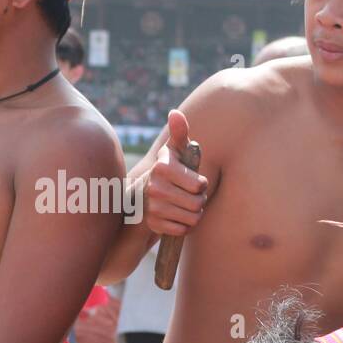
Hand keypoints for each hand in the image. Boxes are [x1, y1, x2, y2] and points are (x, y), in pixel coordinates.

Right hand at [144, 110, 207, 236]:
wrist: (142, 200)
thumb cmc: (168, 172)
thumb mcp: (173, 152)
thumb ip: (179, 132)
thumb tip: (175, 113)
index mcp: (162, 167)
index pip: (200, 185)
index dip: (201, 185)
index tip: (193, 182)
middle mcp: (154, 186)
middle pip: (198, 203)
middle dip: (198, 202)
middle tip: (189, 196)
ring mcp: (153, 207)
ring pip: (192, 218)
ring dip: (193, 215)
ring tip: (182, 206)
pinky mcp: (153, 225)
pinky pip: (182, 230)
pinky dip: (183, 226)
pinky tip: (174, 217)